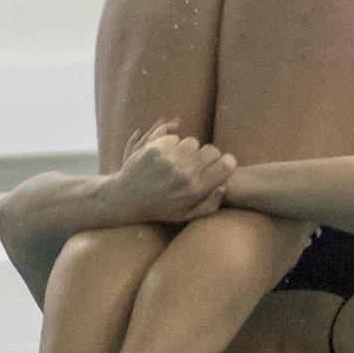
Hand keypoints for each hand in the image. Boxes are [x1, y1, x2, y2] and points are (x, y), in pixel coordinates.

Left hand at [104, 119, 237, 223]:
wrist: (126, 199)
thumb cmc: (160, 208)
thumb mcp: (186, 215)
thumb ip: (209, 205)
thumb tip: (224, 187)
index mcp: (196, 189)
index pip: (226, 164)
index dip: (226, 162)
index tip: (221, 164)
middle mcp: (185, 174)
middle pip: (211, 150)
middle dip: (208, 154)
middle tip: (198, 161)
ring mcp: (169, 160)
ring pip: (193, 141)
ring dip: (189, 148)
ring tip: (181, 158)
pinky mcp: (155, 149)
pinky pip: (174, 137)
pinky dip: (172, 143)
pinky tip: (167, 154)